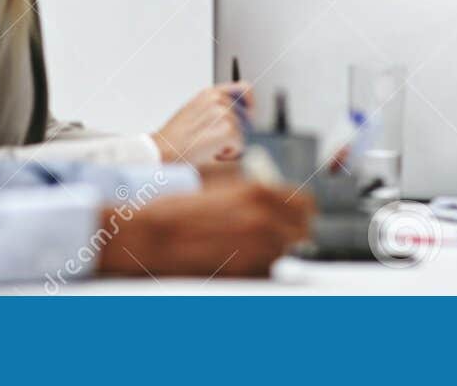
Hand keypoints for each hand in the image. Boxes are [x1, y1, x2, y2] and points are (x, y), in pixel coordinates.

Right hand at [96, 182, 314, 277]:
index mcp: (257, 193)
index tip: (294, 213)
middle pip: (302, 231)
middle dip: (291, 231)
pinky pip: (267, 271)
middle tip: (276, 231)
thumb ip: (252, 189)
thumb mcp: (218, 184)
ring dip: (276, 250)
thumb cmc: (176, 210)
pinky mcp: (244, 274)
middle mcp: (262, 221)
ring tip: (251, 245)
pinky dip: (260, 267)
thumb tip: (274, 194)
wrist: (151, 237)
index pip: (305, 203)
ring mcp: (255, 250)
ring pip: (286, 253)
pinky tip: (240, 258)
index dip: (299, 210)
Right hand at [152, 83, 248, 166]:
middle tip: (214, 140)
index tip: (250, 115)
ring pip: (242, 133)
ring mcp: (222, 112)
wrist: (162, 151)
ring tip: (208, 146)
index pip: (244, 88)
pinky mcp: (227, 129)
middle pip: (246, 117)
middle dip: (235, 131)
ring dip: (229, 144)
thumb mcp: (193, 113)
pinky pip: (240, 145)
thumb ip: (214, 108)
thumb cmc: (175, 139)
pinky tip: (212, 153)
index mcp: (209, 93)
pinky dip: (229, 154)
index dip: (250, 103)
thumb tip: (240, 113)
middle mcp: (217, 99)